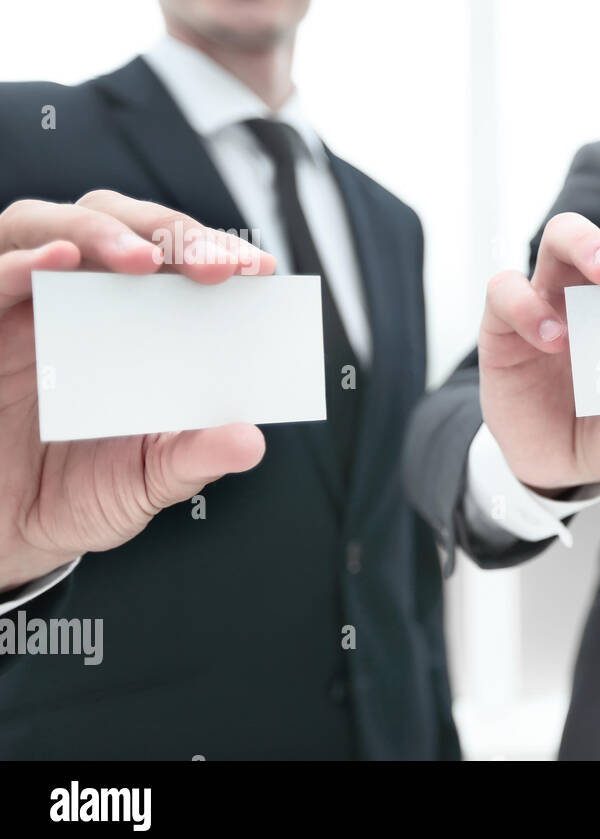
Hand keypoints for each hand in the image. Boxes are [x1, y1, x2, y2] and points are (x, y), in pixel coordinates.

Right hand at [0, 190, 275, 591]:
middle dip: (172, 233)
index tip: (258, 269)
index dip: (214, 252)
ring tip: (146, 260)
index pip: (173, 263)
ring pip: (49, 227)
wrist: (7, 535)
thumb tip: (251, 440)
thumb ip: (196, 457)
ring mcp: (20, 310)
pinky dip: (22, 263)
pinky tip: (57, 260)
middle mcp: (75, 303)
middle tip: (216, 265)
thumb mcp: (148, 481)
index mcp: (130, 326)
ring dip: (101, 232)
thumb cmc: (77, 494)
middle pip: (118, 225)